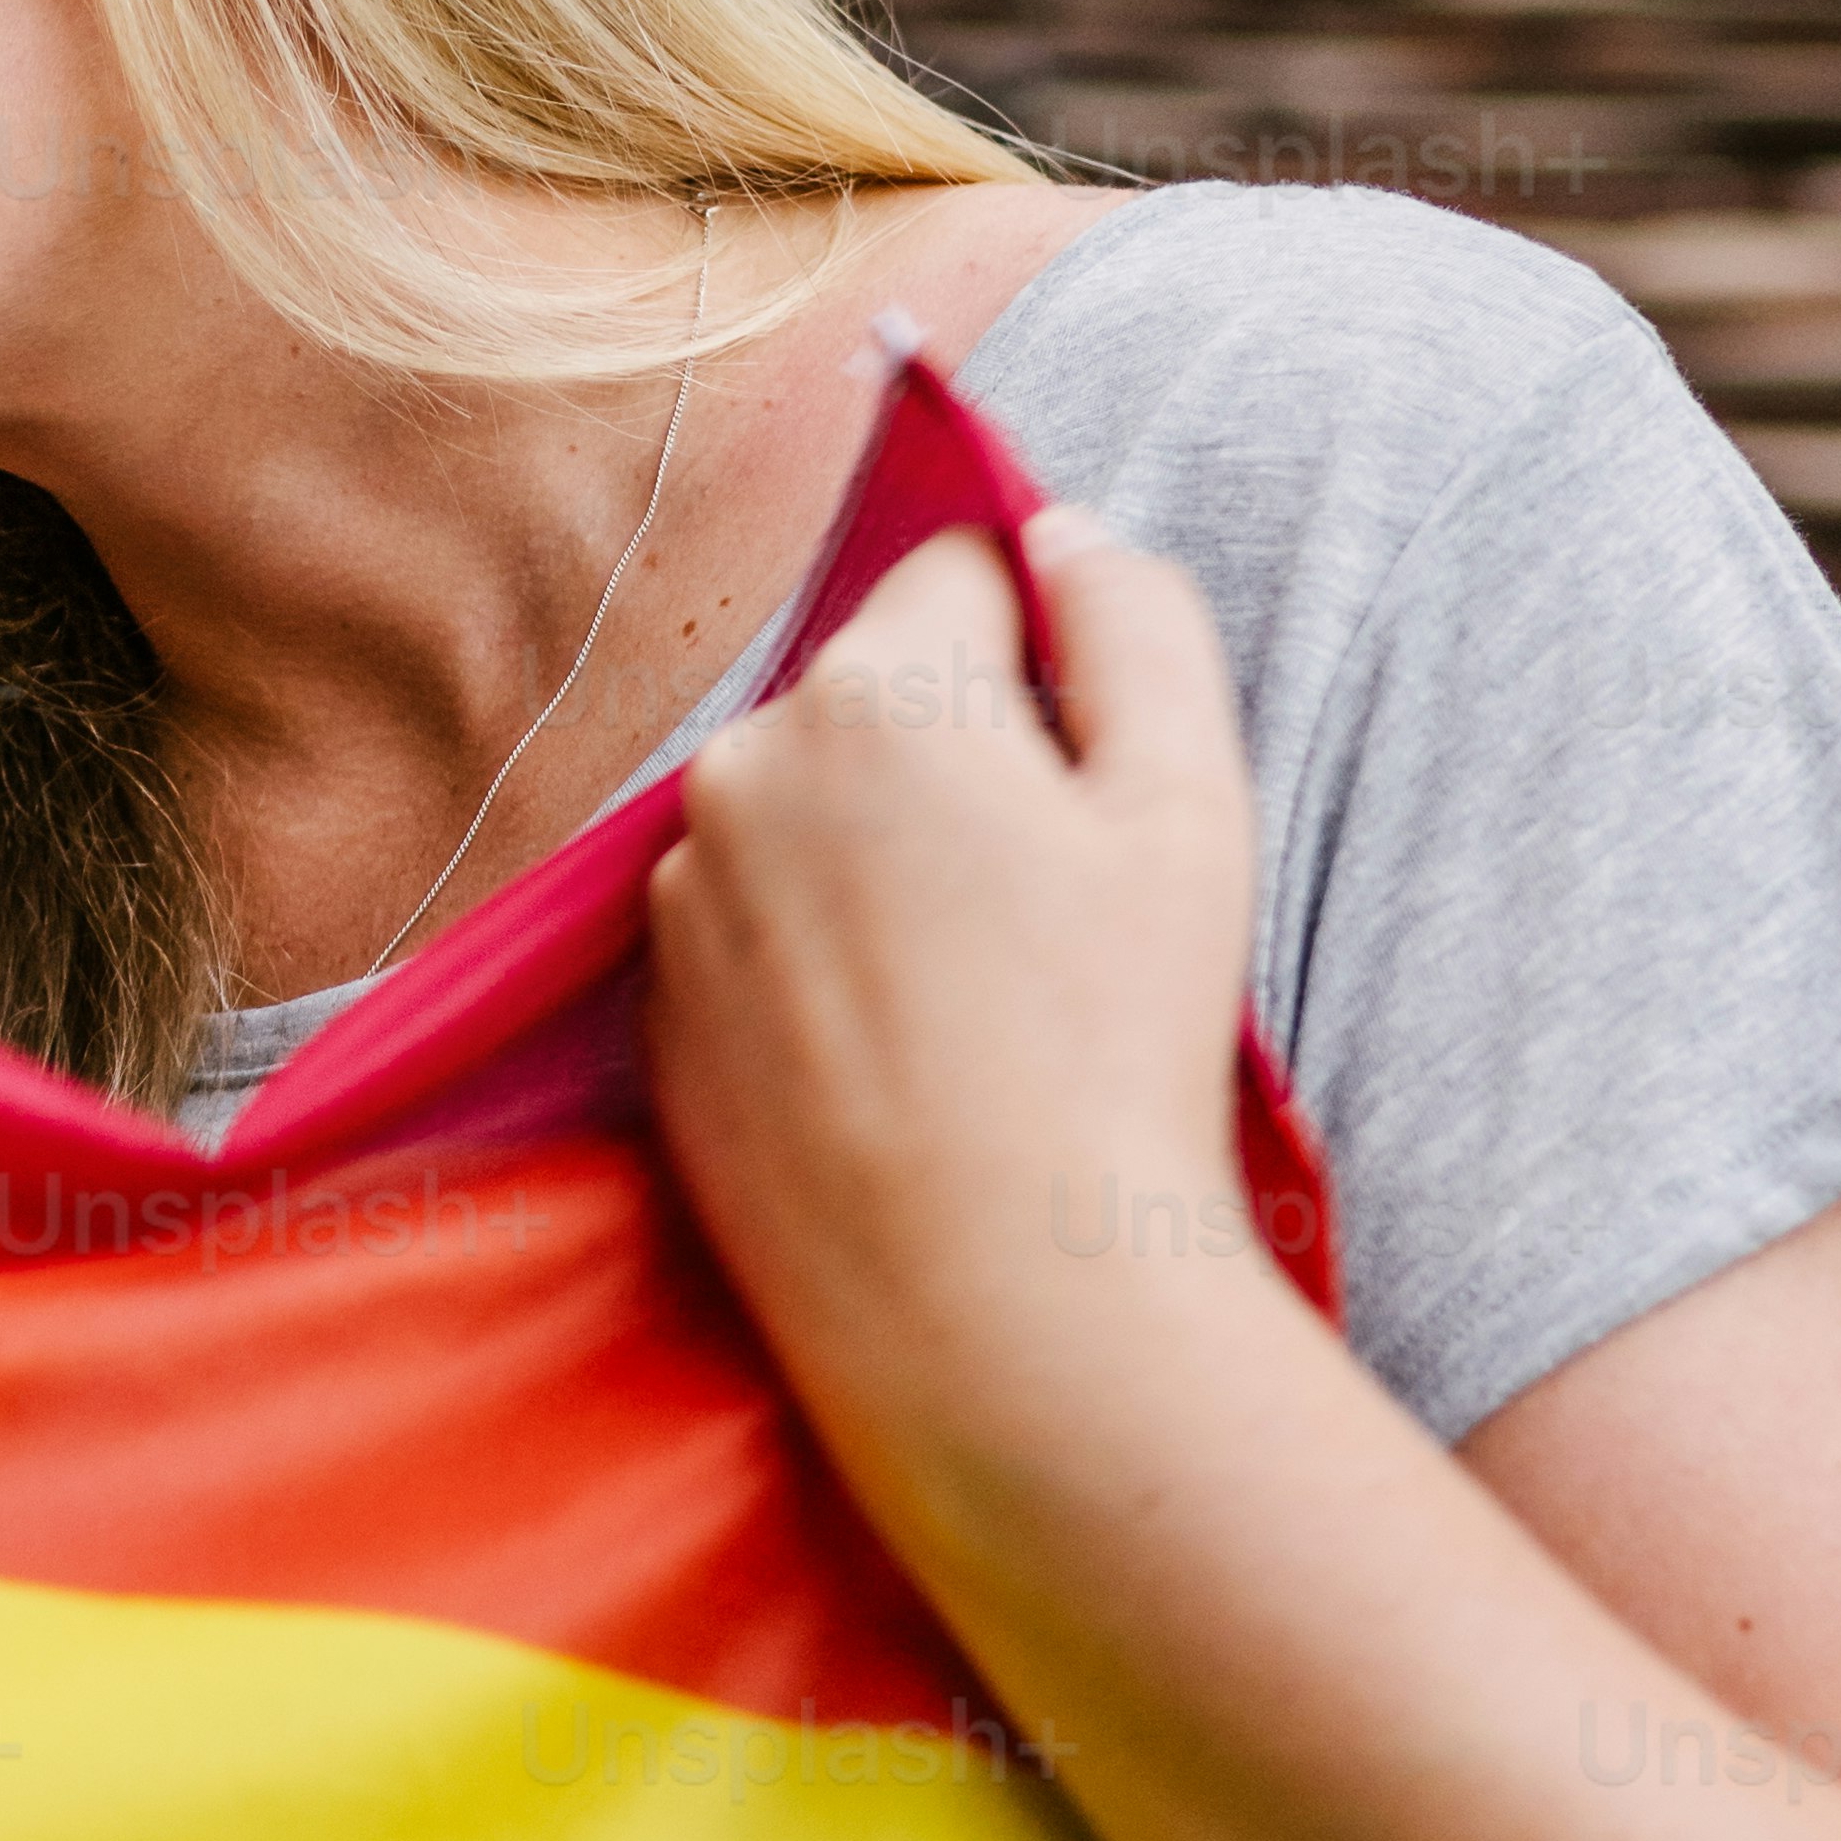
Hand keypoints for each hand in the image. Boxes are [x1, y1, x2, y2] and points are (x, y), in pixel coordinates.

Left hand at [646, 509, 1271, 1489]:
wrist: (996, 1310)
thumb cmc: (1113, 1051)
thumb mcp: (1188, 806)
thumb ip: (1136, 620)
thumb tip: (1064, 531)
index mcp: (874, 690)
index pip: (964, 574)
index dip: (1049, 661)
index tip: (1088, 782)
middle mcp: (741, 767)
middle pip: (876, 699)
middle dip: (957, 762)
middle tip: (1044, 913)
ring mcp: (678, 898)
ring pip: (807, 815)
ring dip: (878, 861)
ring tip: (975, 1005)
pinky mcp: (652, 1014)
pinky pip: (752, 931)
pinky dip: (818, 963)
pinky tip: (899, 1060)